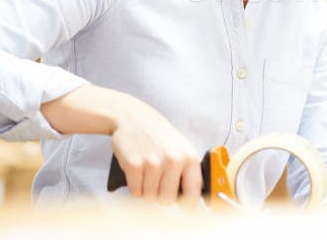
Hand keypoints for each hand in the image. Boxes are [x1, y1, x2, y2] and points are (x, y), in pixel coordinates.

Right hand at [41, 84, 201, 206]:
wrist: (133, 117)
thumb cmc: (158, 135)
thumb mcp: (180, 147)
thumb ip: (187, 171)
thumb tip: (191, 199)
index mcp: (189, 157)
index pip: (193, 193)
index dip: (187, 205)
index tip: (183, 208)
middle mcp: (173, 160)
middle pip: (166, 200)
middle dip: (160, 196)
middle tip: (157, 183)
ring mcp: (153, 163)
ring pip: (149, 197)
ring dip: (146, 191)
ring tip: (147, 174)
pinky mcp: (134, 165)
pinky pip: (135, 192)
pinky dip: (134, 187)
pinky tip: (137, 172)